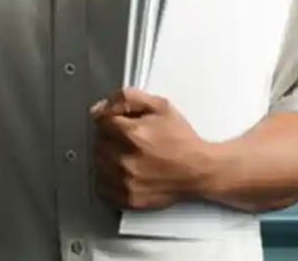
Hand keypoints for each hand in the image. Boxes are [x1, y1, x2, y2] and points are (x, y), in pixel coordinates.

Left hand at [90, 87, 214, 210]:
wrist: (199, 170)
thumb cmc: (181, 139)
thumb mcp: (159, 106)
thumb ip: (126, 99)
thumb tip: (100, 108)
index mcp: (132, 134)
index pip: (101, 121)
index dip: (111, 119)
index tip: (120, 123)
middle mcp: (126, 159)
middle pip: (98, 142)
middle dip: (109, 137)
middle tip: (127, 139)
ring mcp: (126, 182)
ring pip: (97, 164)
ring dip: (107, 157)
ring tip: (126, 155)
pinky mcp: (128, 199)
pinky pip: (102, 187)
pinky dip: (107, 179)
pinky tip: (122, 172)